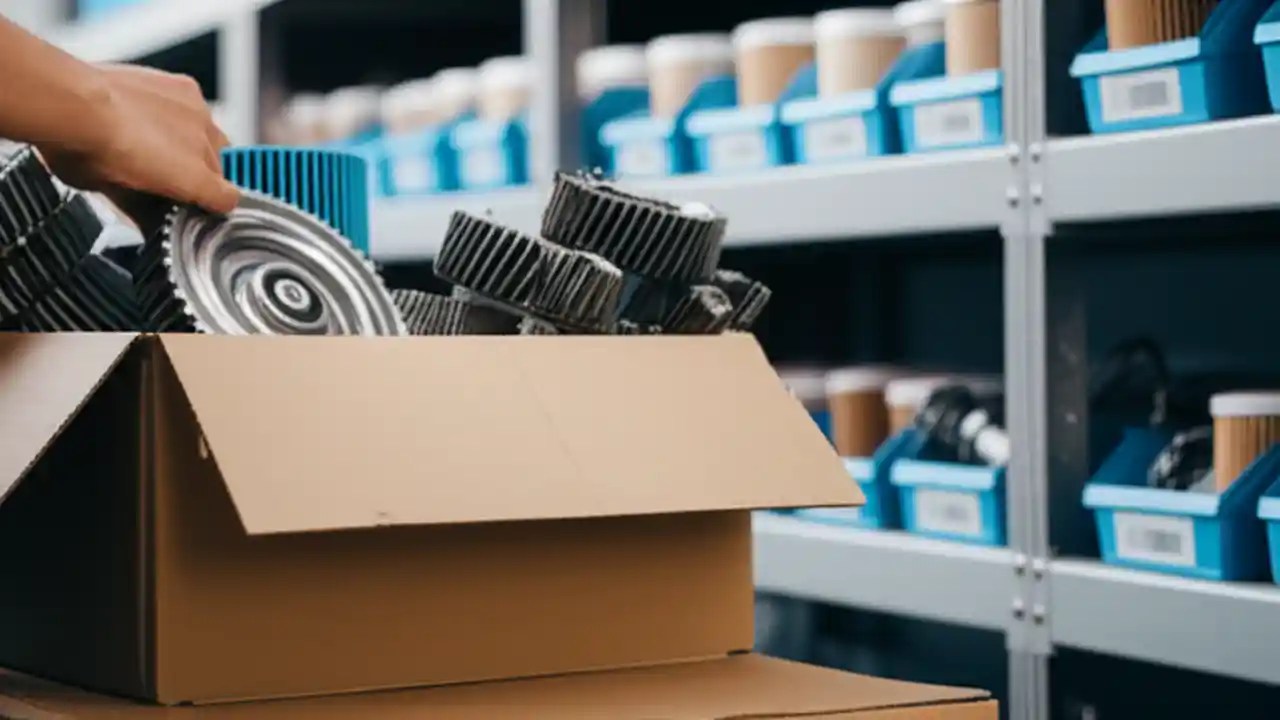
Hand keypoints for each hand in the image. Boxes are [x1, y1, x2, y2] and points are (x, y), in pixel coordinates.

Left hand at [36, 64, 239, 221]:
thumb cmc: (85, 149)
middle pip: (219, 168)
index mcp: (194, 180)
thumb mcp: (115, 195)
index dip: (209, 204)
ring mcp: (198, 114)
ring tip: (156, 141)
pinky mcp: (185, 88)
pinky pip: (195, 108)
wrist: (72, 103)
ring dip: (191, 143)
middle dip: (197, 173)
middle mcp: (206, 146)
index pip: (227, 200)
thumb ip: (144, 210)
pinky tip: (152, 116)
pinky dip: (180, 115)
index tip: (192, 204)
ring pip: (209, 137)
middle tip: (165, 174)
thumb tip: (148, 220)